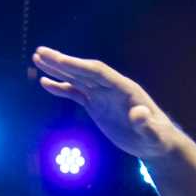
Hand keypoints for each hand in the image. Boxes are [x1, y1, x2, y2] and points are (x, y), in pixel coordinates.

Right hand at [32, 48, 180, 160]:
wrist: (155, 144)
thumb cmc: (157, 139)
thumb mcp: (154, 135)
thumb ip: (146, 125)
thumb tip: (139, 114)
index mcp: (125, 89)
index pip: (99, 73)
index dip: (79, 66)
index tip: (60, 60)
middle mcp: (111, 88)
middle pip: (84, 71)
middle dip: (63, 62)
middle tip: (41, 52)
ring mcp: (102, 95)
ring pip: (77, 79)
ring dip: (58, 70)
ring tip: (38, 58)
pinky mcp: (96, 105)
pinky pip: (76, 94)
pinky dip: (61, 88)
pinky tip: (45, 83)